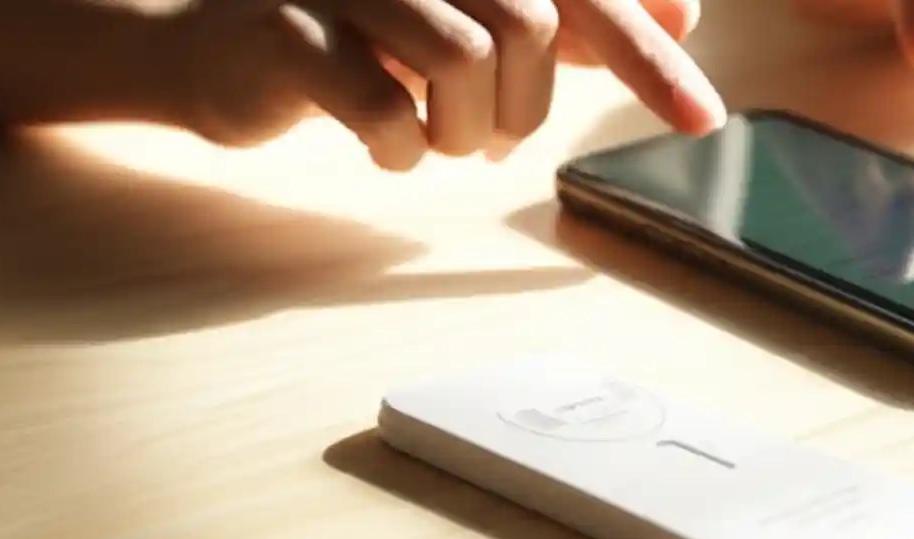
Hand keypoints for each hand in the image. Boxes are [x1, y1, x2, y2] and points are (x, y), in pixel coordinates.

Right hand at [174, 0, 725, 170]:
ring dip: (465, 131)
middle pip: (528, 22)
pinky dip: (403, 150)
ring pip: (461, 59)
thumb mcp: (473, 20)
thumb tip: (681, 11)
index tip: (702, 118)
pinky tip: (389, 150)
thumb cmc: (358, 34)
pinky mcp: (290, 31)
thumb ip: (568, 15)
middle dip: (524, 108)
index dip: (646, 53)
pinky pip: (381, 105)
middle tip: (491, 139)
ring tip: (439, 142)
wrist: (212, 44)